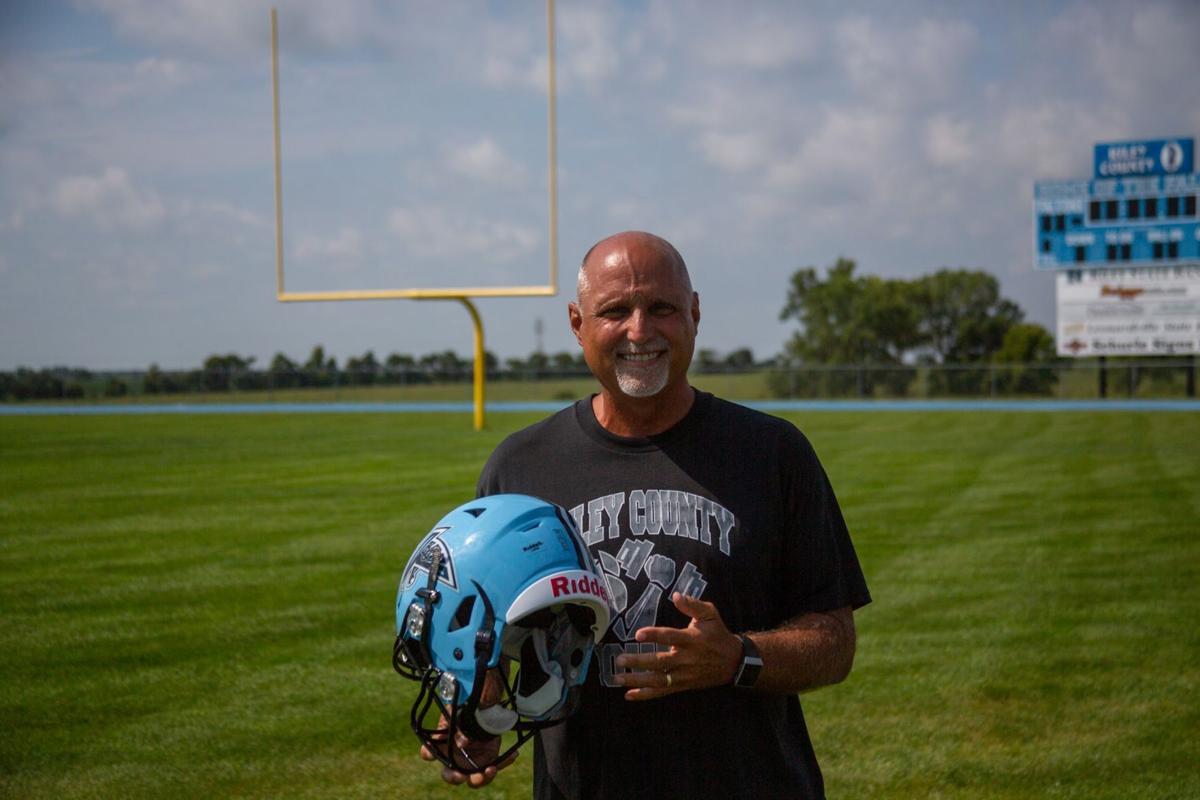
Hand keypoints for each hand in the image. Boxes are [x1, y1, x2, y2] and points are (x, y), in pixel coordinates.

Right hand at [418, 669, 517, 787]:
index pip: (428, 752)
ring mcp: (471, 762)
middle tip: (461, 775)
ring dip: (480, 778)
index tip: (432, 753)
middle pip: (450, 774)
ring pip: (473, 778)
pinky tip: (512, 755)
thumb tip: (463, 739)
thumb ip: (457, 719)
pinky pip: (494, 766)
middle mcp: (454, 757)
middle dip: (454, 777)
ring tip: (489, 770)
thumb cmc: (465, 710)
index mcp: (441, 745)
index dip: (429, 753)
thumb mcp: (459, 709)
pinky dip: (504, 762)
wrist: (482, 709)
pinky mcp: (487, 761)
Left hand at [612, 592, 742, 700]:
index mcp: (691, 639)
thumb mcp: (710, 614)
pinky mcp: (683, 685)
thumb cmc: (718, 634)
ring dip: (637, 681)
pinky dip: (646, 695)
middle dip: (639, 662)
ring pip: (659, 680)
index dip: (654, 636)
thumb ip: (693, 605)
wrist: (734, 662)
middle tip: (619, 660)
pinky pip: (663, 691)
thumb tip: (676, 595)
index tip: (638, 634)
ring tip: (617, 678)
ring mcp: (684, 674)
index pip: (670, 637)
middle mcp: (686, 659)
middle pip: (660, 662)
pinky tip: (629, 695)